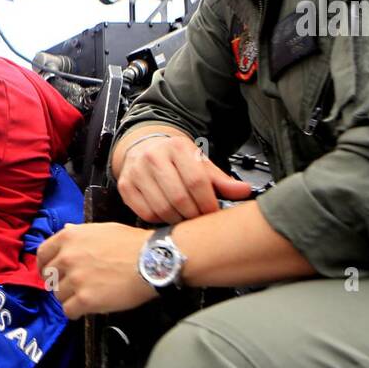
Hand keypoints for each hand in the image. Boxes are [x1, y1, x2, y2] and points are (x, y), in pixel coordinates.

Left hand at [36, 222, 157, 318]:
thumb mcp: (102, 229)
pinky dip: (75, 312)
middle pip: (50, 277)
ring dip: (69, 298)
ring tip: (86, 296)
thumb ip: (79, 232)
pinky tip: (86, 309)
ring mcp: (75, 279)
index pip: (42, 254)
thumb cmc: (131, 243)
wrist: (152, 260)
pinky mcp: (85, 299)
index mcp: (69, 238)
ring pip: (58, 295)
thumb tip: (65, 229)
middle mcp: (67, 257)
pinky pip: (68, 311)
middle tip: (73, 287)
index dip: (44, 266)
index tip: (49, 273)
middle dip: (59, 282)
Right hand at [113, 131, 251, 222]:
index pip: (197, 181)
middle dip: (193, 214)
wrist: (143, 147)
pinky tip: (167, 215)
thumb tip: (243, 191)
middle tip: (200, 219)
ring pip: (161, 208)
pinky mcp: (125, 185)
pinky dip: (159, 220)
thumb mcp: (199, 162)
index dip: (208, 202)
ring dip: (177, 220)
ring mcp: (136, 171)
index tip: (212, 212)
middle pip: (179, 197)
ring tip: (185, 218)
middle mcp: (153, 157)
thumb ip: (220, 179)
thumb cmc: (174, 158)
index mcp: (177, 147)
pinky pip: (145, 212)